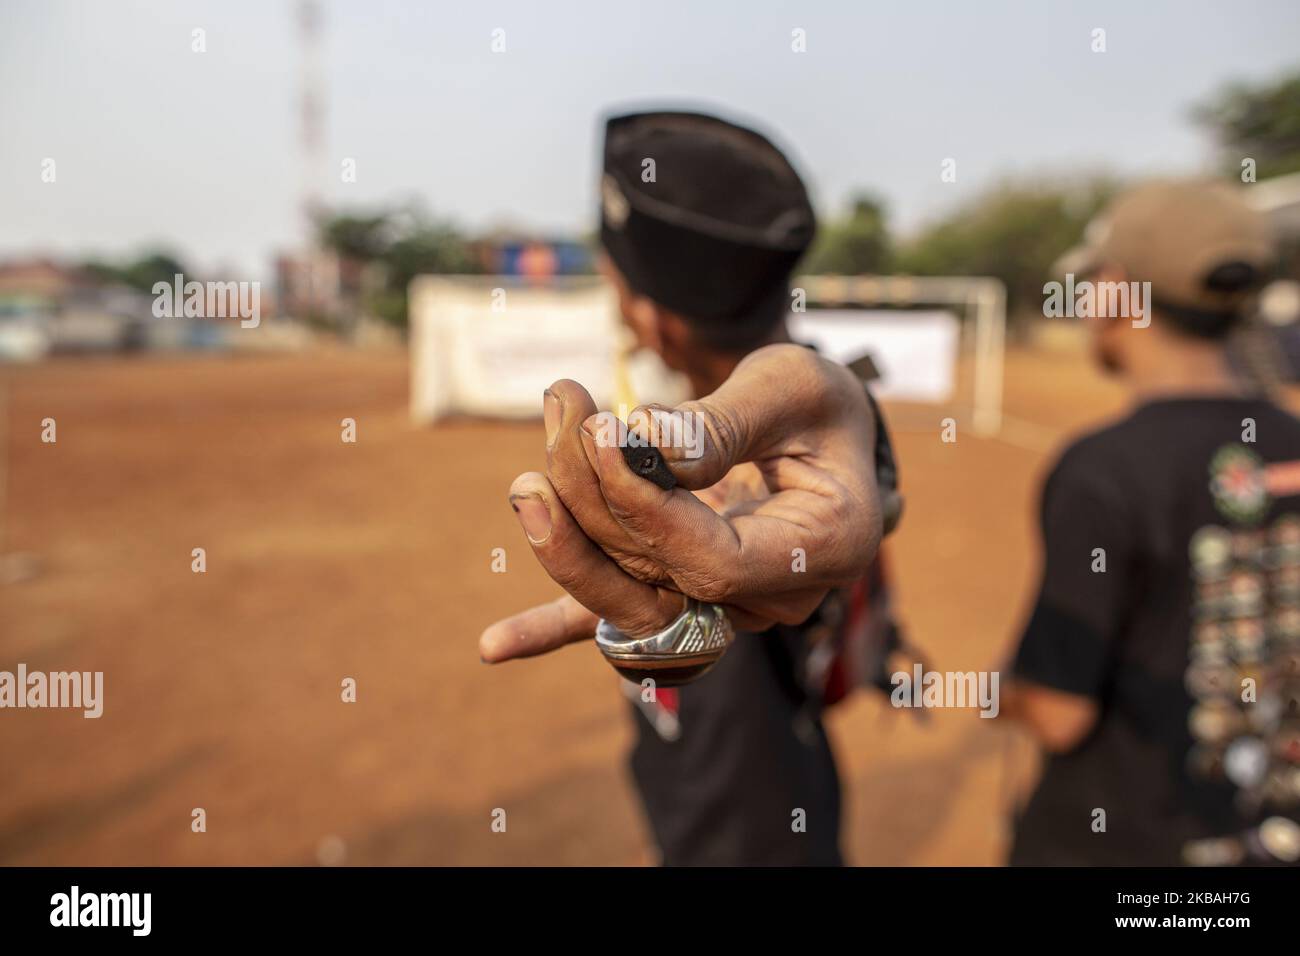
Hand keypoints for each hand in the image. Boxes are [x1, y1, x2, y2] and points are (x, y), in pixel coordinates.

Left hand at [479, 344, 882, 662]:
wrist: (822, 438)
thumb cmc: (817, 404)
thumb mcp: (790, 387)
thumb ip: (724, 421)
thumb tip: (642, 441)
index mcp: (821, 550)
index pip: (714, 561)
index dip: (647, 509)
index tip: (602, 434)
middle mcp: (770, 596)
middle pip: (658, 572)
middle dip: (594, 494)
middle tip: (563, 408)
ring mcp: (722, 604)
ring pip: (626, 589)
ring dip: (566, 538)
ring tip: (525, 484)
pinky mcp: (679, 592)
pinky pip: (615, 614)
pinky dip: (550, 627)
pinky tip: (495, 645)